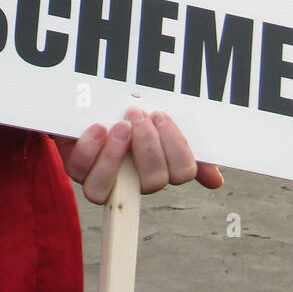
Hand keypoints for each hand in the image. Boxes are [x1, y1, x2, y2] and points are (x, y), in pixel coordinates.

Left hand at [53, 108, 222, 203]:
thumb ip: (186, 149)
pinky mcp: (77, 167)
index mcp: (159, 167)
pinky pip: (79, 171)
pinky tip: (98, 128)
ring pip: (112, 188)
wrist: (87, 103)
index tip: (163, 117)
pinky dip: (90, 149)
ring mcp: (103, 177)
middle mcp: (133, 179)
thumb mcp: (158, 125)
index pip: (181, 173)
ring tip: (120, 125)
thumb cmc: (127, 116)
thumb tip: (215, 181)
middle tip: (139, 115)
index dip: (177, 149)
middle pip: (153, 182)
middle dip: (150, 146)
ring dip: (117, 155)